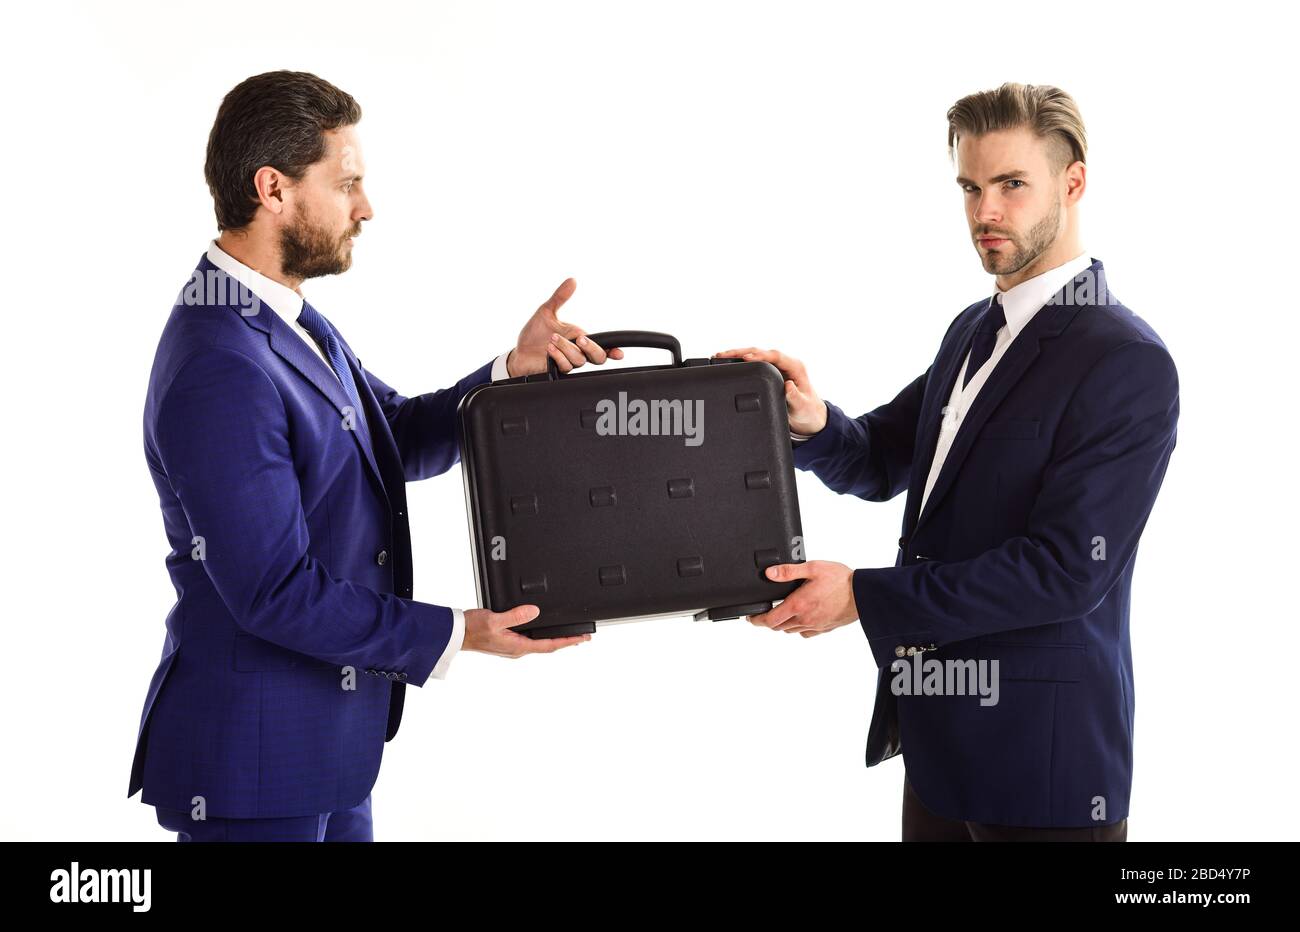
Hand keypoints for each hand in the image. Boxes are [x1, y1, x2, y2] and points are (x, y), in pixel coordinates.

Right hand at [462, 604, 590, 656]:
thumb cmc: (472, 628)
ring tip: (568, 634)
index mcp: (517, 646)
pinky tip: (544, 631)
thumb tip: (534, 611)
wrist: (456, 633)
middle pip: (547, 646)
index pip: (549, 645)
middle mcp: (517, 649)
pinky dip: (542, 636)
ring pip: (539, 643)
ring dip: (554, 639)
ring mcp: (512, 646)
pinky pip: (530, 640)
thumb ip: (515, 616)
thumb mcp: (495, 619)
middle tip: (582, 637)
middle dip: (565, 641)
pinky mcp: (507, 642)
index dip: (567, 641)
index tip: (582, 638)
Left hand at [507, 278, 624, 376]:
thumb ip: (560, 297)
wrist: (519, 353)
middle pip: (598, 357)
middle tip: (580, 338)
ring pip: (579, 360)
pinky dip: (558, 356)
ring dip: (566, 348)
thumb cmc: (534, 334)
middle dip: (591, 347)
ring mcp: (568, 361)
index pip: (601, 345)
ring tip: (551, 339)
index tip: (619, 353)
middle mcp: (576, 351)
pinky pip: (565, 366)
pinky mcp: (557, 370)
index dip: (612, 349)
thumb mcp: (546, 311)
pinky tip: (549, 350)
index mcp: (578, 337)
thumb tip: (571, 280)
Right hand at [711, 347, 826, 434]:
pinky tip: (726, 363)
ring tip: (719, 356)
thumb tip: (788, 385)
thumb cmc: (807, 411)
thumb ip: (795, 396)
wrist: (808, 418)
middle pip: (761, 352)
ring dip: (737, 355)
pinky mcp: (769, 373)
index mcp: (795, 367)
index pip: (775, 356)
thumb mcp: (802, 406)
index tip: (746, 358)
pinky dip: (739, 362)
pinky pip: (753, 364)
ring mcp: (776, 367)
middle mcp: (785, 364)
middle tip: (722, 355)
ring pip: (754, 355)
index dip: (760, 355)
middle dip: (741, 352)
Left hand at [746, 561, 857, 636]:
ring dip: (783, 624)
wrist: (864, 594)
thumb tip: (770, 573)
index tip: (751, 617)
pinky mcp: (825, 628)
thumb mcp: (812, 568)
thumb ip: (789, 572)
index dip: (756, 620)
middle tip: (763, 614)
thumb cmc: (841, 580)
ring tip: (780, 614)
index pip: (770, 620)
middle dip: (768, 621)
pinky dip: (798, 628)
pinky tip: (801, 619)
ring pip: (791, 631)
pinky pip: (806, 633)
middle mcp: (805, 619)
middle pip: (778, 627)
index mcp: (798, 605)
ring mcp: (815, 626)